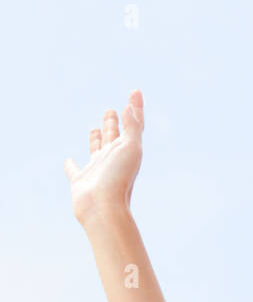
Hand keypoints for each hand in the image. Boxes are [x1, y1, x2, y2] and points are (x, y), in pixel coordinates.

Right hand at [63, 90, 144, 224]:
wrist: (103, 209)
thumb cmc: (119, 179)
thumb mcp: (130, 147)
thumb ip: (133, 126)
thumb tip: (133, 103)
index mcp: (126, 151)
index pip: (132, 126)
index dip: (134, 110)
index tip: (135, 93)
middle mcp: (112, 160)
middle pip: (113, 137)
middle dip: (113, 123)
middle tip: (110, 110)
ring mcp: (96, 171)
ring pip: (96, 151)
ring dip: (96, 140)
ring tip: (95, 129)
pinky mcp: (80, 182)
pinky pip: (74, 171)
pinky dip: (71, 166)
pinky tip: (68, 161)